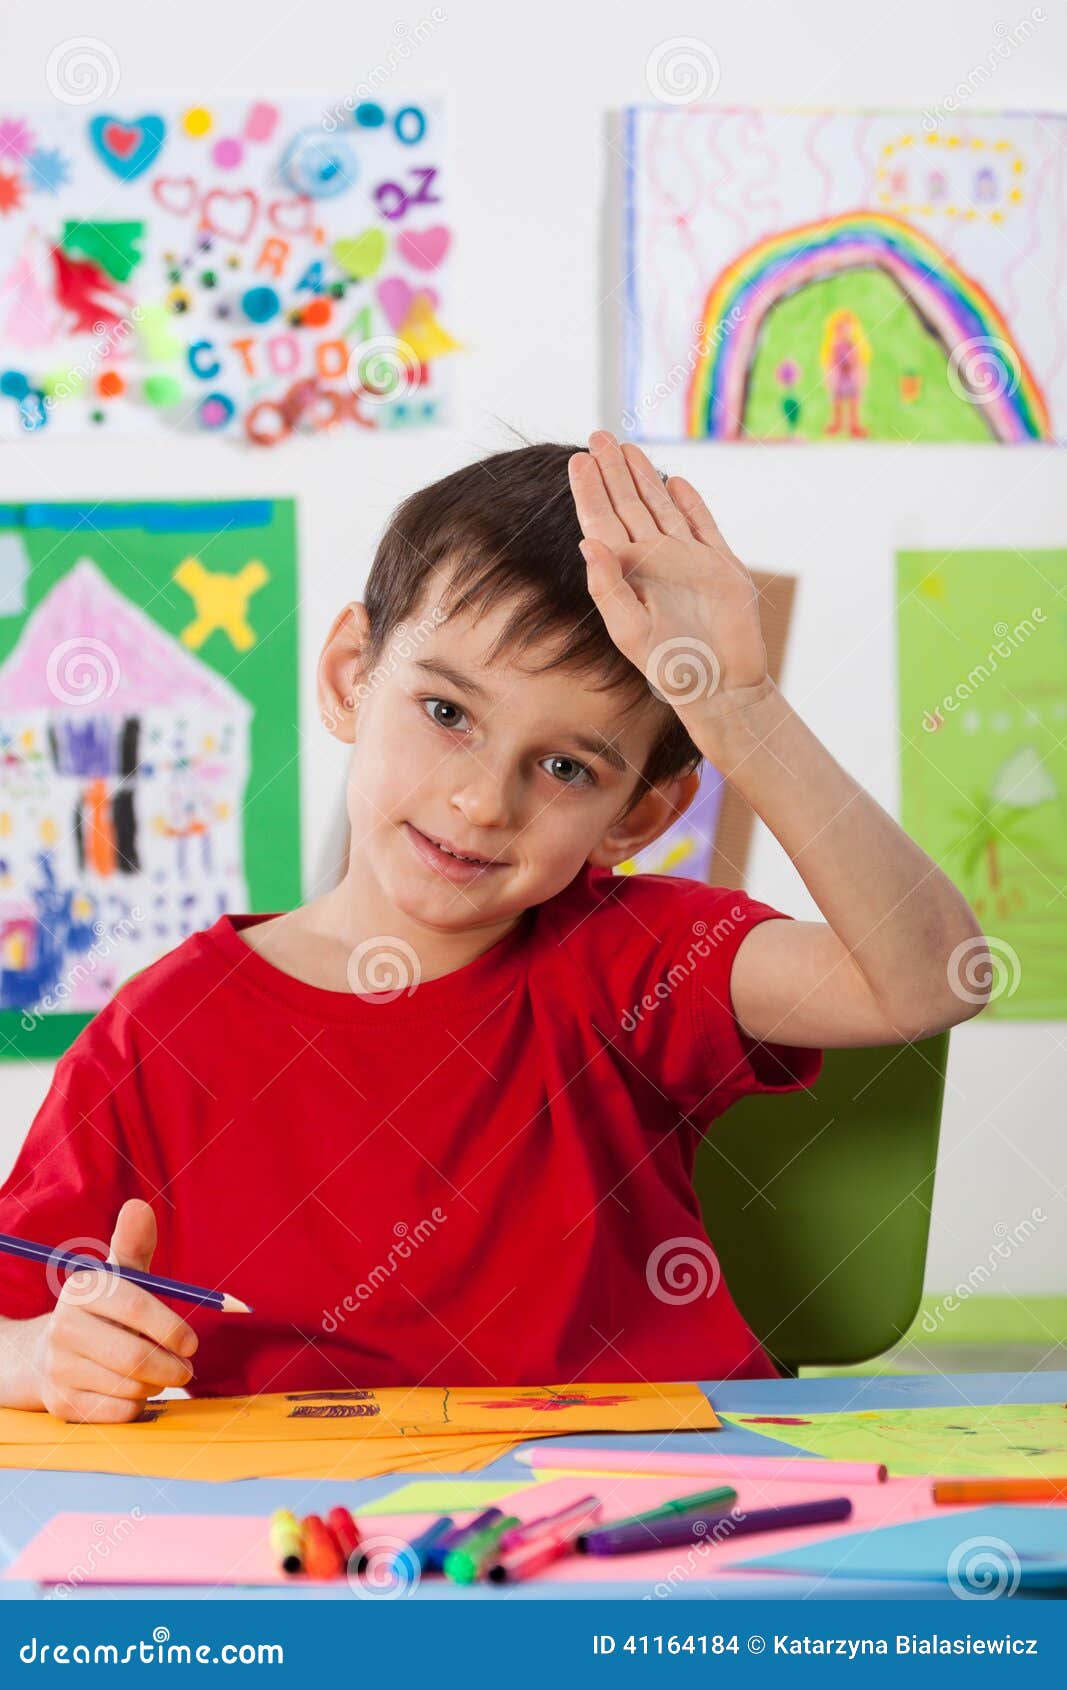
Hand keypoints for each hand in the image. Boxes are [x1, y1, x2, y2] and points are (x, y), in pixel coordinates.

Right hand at [32, 1199, 198, 1423]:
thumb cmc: (105, 1309)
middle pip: (133, 1356)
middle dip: (170, 1366)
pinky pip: (115, 1413)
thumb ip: (134, 1244)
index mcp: (82, 1290)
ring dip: (155, 1385)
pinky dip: (136, 1406)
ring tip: (159, 1375)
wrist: (52, 1354)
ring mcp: (59, 1368)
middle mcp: (64, 1328)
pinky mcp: (62, 1404)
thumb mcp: (121, 1276)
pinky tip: (136, 1392)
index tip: (192, 1343)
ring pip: (128, 1387)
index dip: (170, 1327)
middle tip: (186, 1369)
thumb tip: (139, 1206)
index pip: (135, 1307)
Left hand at [568, 431, 769, 726]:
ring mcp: (686, 561)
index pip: (602, 523)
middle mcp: (653, 563)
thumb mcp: (631, 631)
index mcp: (627, 575)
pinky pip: (701, 524)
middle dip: (612, 472)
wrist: (722, 686)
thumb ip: (609, 588)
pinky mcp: (718, 565)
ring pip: (661, 508)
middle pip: (628, 506)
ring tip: (628, 447)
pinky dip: (689, 502)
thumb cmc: (671, 670)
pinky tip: (675, 482)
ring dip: (644, 478)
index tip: (578, 460)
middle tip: (598, 436)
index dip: (590, 492)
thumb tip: (587, 543)